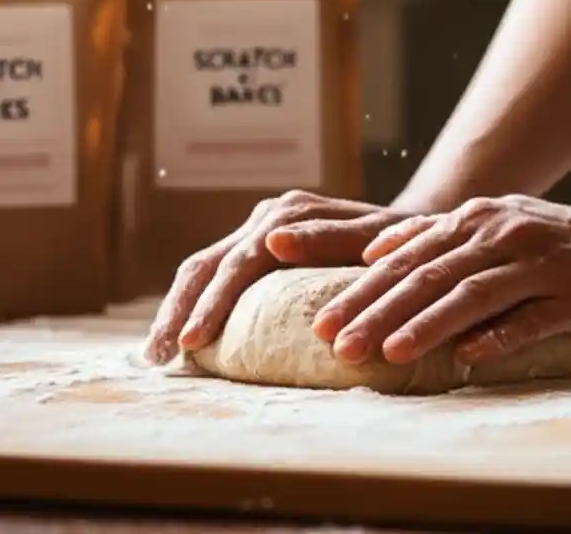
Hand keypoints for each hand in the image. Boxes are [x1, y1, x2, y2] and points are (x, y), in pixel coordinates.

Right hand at [141, 190, 417, 363]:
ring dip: (177, 309)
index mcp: (290, 214)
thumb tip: (273, 242)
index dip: (213, 303)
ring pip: (202, 267)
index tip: (194, 342)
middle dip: (180, 310)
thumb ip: (329, 239)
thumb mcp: (377, 240)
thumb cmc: (402, 245)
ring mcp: (258, 229)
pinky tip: (180, 336)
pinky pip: (215, 274)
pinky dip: (194, 303)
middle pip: (207, 263)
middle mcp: (267, 216)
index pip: (238, 262)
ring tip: (157, 354)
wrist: (413, 232)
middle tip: (159, 356)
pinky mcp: (257, 246)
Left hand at [311, 194, 570, 365]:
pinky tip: (466, 359)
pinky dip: (497, 338)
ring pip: (470, 295)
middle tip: (336, 345)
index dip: (359, 290)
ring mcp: (538, 265)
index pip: (404, 258)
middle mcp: (501, 235)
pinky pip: (530, 320)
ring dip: (425, 325)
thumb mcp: (493, 226)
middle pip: (427, 276)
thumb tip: (375, 251)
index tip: (320, 322)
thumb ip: (436, 237)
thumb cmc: (556, 244)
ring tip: (386, 354)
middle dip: (376, 312)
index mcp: (475, 219)